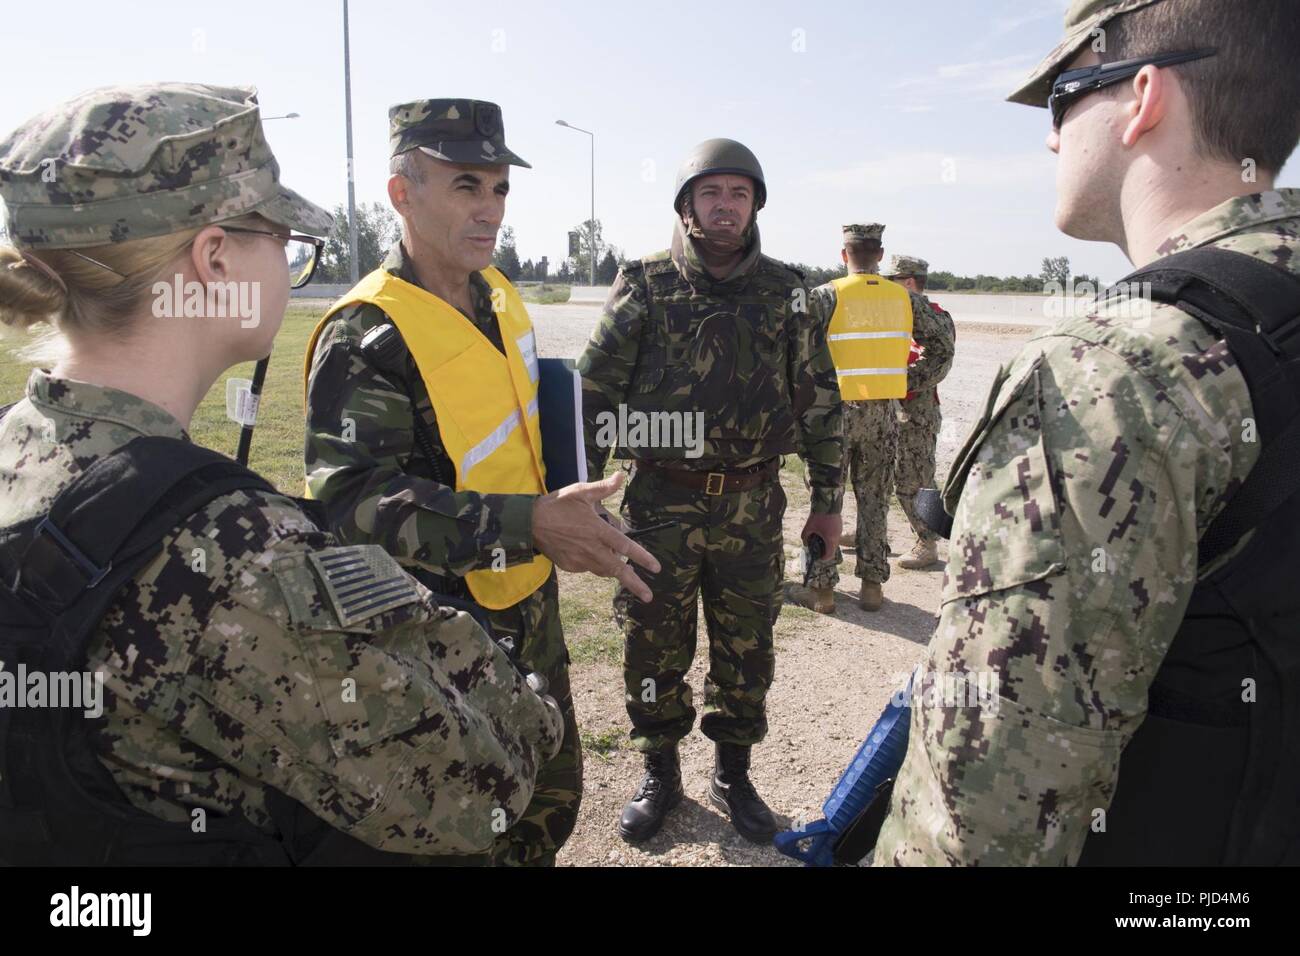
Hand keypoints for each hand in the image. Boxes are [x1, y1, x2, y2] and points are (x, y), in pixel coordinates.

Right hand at [532, 471, 660, 601]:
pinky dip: (593, 561)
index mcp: (597, 531)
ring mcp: (580, 560)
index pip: (625, 546)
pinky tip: (587, 549)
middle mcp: (591, 549)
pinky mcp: (570, 566)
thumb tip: (621, 476)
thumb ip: (604, 488)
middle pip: (618, 570)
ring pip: (603, 569)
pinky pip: (588, 567)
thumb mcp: (581, 492)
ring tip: (617, 562)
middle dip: (635, 584)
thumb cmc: (557, 505)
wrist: (529, 523)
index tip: (656, 568)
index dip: (642, 557)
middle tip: (648, 596)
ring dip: (613, 567)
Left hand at [801, 512, 841, 555]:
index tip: (818, 557)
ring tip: (818, 537)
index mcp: (830, 540)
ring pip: (834, 541)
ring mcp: (840, 530)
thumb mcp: (808, 527)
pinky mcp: (840, 525)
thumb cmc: (818, 516)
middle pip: (832, 548)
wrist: (828, 502)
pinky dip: (829, 535)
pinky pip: (835, 534)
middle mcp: (837, 537)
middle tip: (816, 546)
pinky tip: (823, 530)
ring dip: (827, 541)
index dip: (823, 558)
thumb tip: (805, 543)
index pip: (829, 555)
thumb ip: (805, 537)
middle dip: (824, 549)